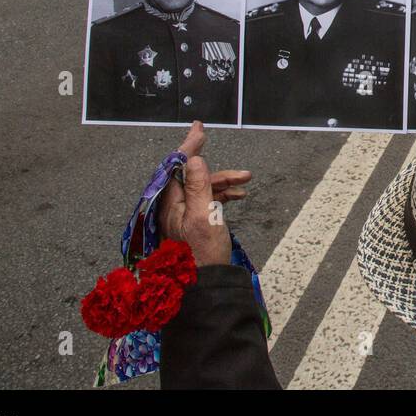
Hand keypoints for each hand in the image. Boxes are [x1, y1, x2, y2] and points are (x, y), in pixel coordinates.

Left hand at [157, 122, 252, 266]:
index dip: (188, 146)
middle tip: (228, 157)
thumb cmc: (202, 255)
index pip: (177, 167)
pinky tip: (238, 195)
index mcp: (170, 203)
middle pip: (191, 175)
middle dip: (213, 166)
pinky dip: (222, 194)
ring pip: (202, 187)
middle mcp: (173, 207)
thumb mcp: (203, 216)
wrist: (205, 285)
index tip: (198, 129)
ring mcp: (183, 215)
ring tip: (245, 181)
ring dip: (223, 181)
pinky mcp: (194, 223)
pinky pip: (207, 200)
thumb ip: (198, 187)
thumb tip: (196, 159)